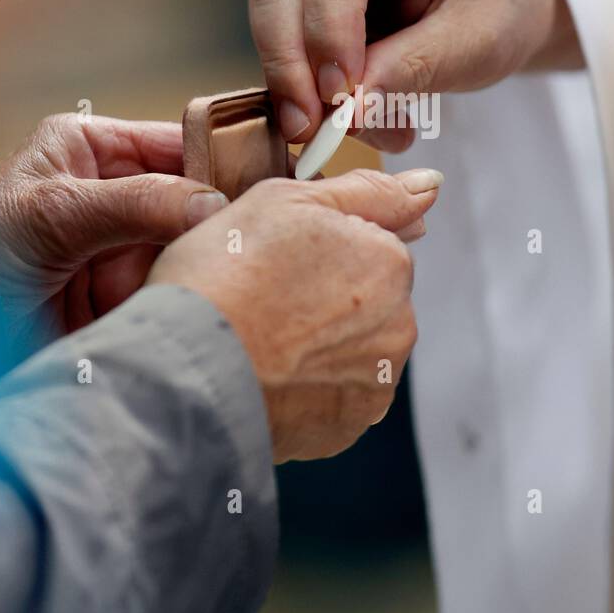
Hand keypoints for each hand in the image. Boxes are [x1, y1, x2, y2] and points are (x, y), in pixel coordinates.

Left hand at [0, 113, 227, 341]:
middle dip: (216, 220)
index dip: (219, 161)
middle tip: (249, 236)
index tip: (258, 185)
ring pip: (190, 247)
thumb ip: (135, 203)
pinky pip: (173, 289)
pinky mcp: (124, 293)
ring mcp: (122, 245)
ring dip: (204, 263)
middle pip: (193, 199)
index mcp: (95, 148)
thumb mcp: (56, 212)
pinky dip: (187, 297)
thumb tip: (210, 204)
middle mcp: (116, 193)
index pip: (178, 143)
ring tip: (228, 274)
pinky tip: (204, 302)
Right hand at [148, 166, 441, 461]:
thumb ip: (368, 191)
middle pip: (367, 300)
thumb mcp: (287, 200)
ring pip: (352, 349)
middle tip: (264, 299)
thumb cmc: (224, 278)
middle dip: (325, 298)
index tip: (279, 260)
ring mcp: (375, 383)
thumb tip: (428, 184)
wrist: (185, 371)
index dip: (320, 249)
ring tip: (261, 340)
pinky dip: (306, 388)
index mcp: (390, 262)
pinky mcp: (347, 428)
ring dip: (317, 345)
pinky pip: (333, 397)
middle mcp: (398, 325)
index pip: (371, 245)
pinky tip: (266, 374)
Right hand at [249, 0, 576, 150]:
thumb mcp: (476, 44)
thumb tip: (347, 111)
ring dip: (286, 68)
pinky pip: (268, 13)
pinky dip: (289, 66)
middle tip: (310, 130)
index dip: (328, 27)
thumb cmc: (495, 3)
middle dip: (289, 57)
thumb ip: (411, 70)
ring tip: (334, 128)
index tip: (339, 97)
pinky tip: (328, 106)